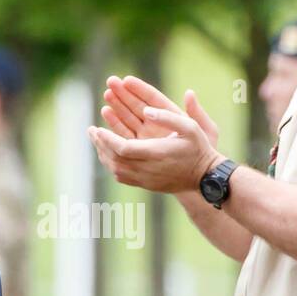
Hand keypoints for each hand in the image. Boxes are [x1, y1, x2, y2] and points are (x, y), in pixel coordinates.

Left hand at [89, 78, 225, 193]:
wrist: (205, 177)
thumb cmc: (199, 149)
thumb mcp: (192, 127)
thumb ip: (169, 116)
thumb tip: (147, 110)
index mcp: (156, 153)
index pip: (123, 148)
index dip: (108, 139)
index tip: (98, 128)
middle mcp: (148, 169)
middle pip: (115, 159)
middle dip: (101, 144)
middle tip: (91, 130)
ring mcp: (146, 180)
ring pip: (116, 169)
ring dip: (103, 154)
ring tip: (96, 140)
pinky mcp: (146, 185)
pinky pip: (122, 176)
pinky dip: (111, 165)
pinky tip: (107, 154)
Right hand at [100, 75, 219, 145]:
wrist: (199, 175)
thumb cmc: (205, 151)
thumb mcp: (207, 130)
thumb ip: (197, 113)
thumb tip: (189, 93)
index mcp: (172, 115)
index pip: (153, 98)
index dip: (140, 88)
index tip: (126, 79)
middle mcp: (157, 124)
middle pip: (137, 105)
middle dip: (123, 94)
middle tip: (110, 82)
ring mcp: (148, 136)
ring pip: (129, 118)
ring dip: (117, 107)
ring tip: (106, 96)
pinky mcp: (140, 148)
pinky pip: (126, 135)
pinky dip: (116, 126)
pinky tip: (106, 115)